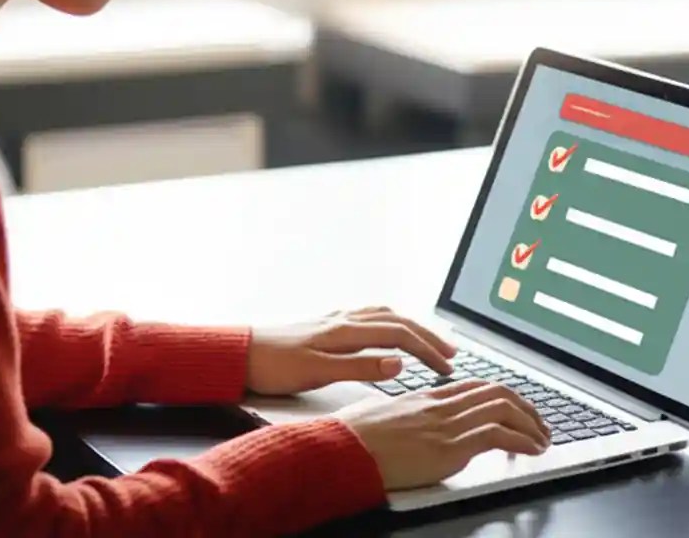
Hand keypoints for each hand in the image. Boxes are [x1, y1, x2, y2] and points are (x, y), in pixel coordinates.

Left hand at [245, 306, 457, 395]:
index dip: (427, 350)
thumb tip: (400, 364)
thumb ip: (360, 368)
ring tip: (426, 340)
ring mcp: (333, 319)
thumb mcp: (317, 373)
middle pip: (398, 321)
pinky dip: (387, 322)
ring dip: (409, 326)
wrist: (236, 354)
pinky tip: (384, 331)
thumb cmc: (273, 367)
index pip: (400, 335)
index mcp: (346, 331)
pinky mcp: (323, 324)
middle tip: (452, 354)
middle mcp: (343, 319)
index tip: (448, 367)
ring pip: (383, 314)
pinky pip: (367, 316)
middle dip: (427, 336)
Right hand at [335, 379, 551, 490]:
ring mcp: (445, 424)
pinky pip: (497, 434)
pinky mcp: (449, 447)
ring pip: (503, 408)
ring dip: (531, 424)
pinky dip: (522, 440)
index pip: (473, 386)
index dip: (500, 394)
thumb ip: (401, 415)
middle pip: (495, 392)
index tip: (515, 406)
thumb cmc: (350, 437)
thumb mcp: (379, 415)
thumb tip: (407, 424)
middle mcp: (439, 406)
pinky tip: (532, 450)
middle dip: (525, 407)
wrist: (340, 448)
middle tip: (539, 423)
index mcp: (424, 398)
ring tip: (543, 438)